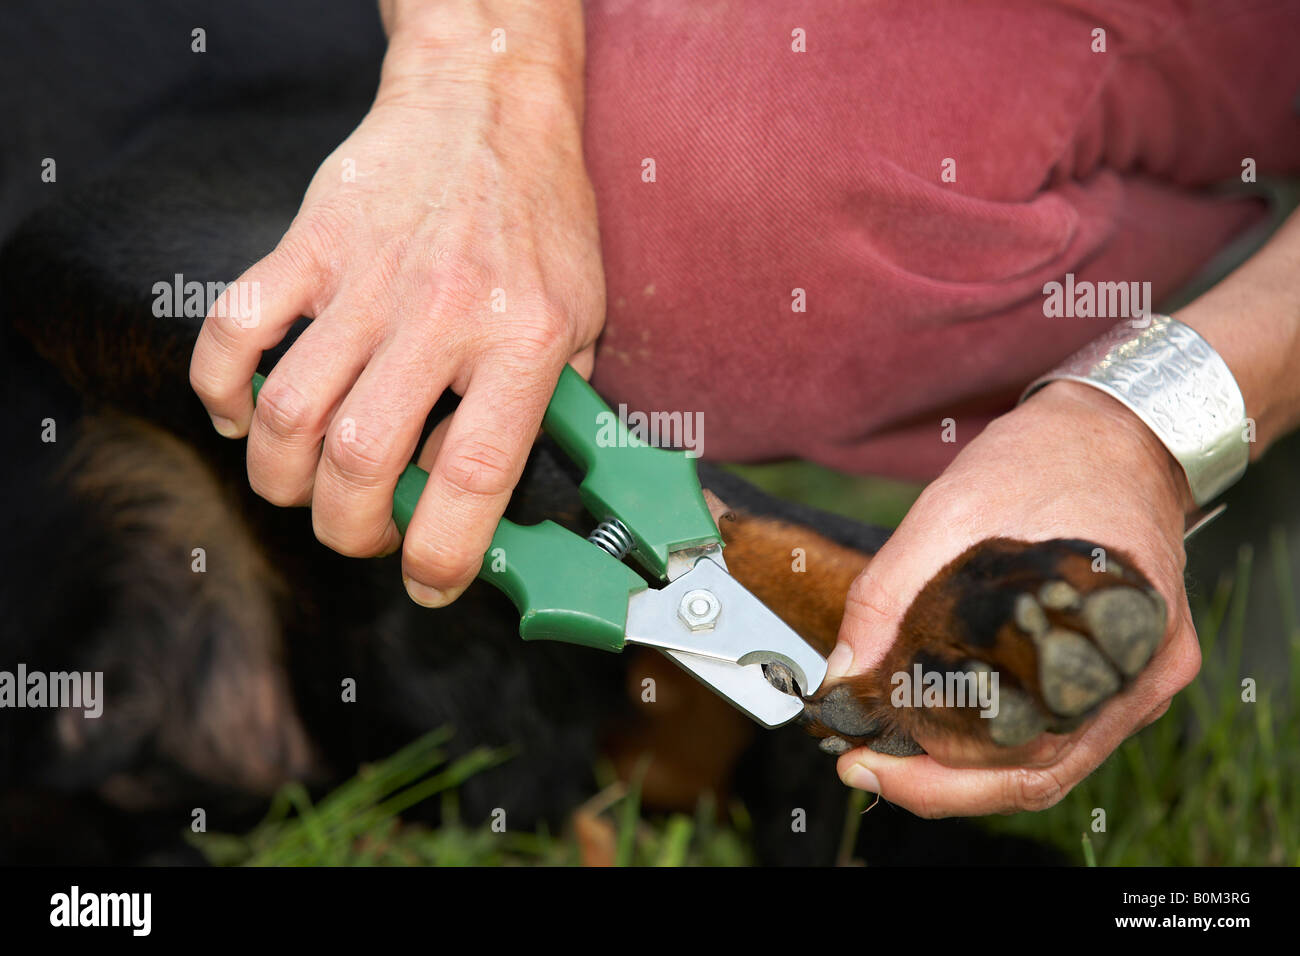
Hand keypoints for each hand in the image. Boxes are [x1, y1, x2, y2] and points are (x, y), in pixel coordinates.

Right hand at [190, 3, 600, 607]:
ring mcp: (367, 278)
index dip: (444, 554)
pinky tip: (245, 417)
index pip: (473, 475)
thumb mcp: (586, 319)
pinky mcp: (308, 245)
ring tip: (308, 488)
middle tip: (364, 533)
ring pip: (290, 415)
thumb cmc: (542, 218)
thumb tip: (512, 501)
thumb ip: (553, 410)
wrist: (488, 105)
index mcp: (524, 339)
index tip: (431, 582)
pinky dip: (221, 391)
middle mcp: (443, 313)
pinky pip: (235, 330)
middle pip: (361, 461)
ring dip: (284, 479)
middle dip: (350, 529)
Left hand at [829, 381, 1201, 814]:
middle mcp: (1142, 672)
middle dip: (940, 783)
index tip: (865, 765)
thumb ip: (889, 596)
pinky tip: (942, 734)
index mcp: (1117, 636)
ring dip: (966, 772)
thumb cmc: (1047, 458)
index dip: (938, 779)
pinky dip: (998, 745)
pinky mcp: (1123, 668)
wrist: (1114, 427)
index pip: (1026, 754)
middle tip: (864, 767)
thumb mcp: (949, 511)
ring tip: (891, 757)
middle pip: (1036, 773)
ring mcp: (1138, 676)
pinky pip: (1060, 732)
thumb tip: (841, 674)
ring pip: (1048, 762)